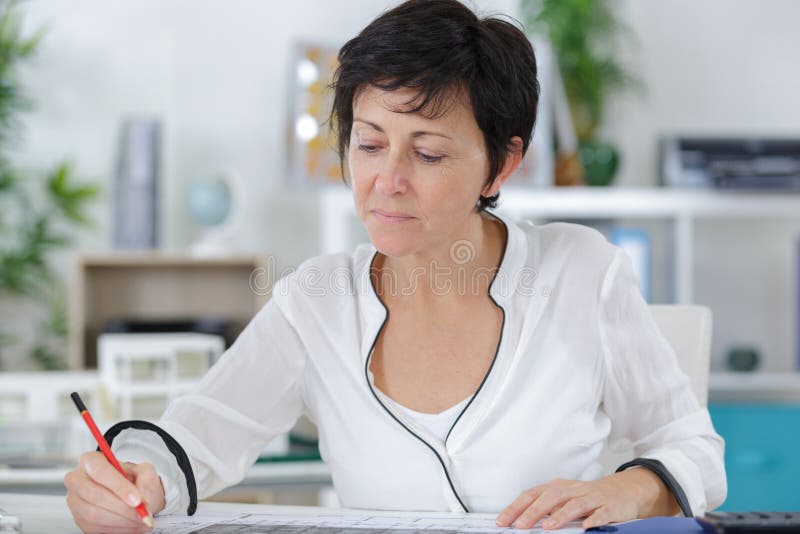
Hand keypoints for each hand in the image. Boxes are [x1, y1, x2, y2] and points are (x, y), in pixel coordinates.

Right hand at [65, 451, 165, 532]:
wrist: (131, 496)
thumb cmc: (134, 481)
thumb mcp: (145, 471)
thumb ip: (146, 478)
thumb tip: (142, 496)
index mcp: (91, 460)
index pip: (100, 471)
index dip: (119, 487)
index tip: (137, 500)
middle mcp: (78, 480)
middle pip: (95, 495)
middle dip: (122, 507)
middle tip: (141, 514)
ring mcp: (75, 501)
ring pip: (94, 514)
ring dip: (121, 520)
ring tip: (139, 520)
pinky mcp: (78, 519)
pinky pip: (94, 527)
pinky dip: (115, 529)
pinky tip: (129, 525)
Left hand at [495, 469, 679, 529]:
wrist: (623, 491)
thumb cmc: (587, 498)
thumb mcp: (564, 500)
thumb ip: (545, 509)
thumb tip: (520, 521)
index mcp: (557, 488)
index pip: (532, 495)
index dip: (517, 507)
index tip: (502, 521)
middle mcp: (572, 490)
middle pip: (550, 497)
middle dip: (533, 512)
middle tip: (520, 526)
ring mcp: (592, 497)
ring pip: (574, 504)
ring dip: (560, 515)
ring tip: (547, 527)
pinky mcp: (610, 507)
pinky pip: (601, 513)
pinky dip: (594, 520)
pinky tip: (586, 527)